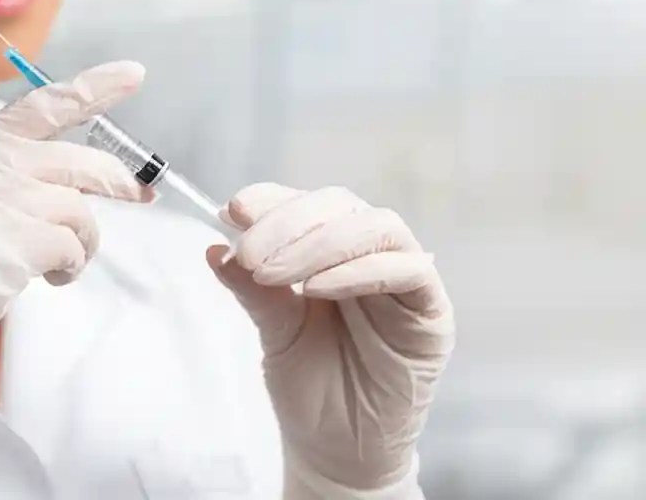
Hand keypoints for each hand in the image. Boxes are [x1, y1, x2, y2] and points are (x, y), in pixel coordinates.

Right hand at [0, 61, 153, 468]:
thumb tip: (72, 178)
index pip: (32, 108)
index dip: (90, 89)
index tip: (133, 73)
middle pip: (68, 159)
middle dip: (113, 178)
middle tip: (140, 195)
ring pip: (74, 208)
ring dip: (83, 241)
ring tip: (63, 265)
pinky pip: (66, 247)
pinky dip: (70, 266)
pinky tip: (50, 280)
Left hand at [208, 183, 453, 497]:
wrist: (337, 449)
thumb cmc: (310, 387)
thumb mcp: (273, 330)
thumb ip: (252, 288)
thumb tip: (216, 248)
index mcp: (329, 252)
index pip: (308, 204)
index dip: (273, 199)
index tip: (233, 210)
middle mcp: (369, 256)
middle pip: (341, 206)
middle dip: (289, 221)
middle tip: (249, 254)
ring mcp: (404, 280)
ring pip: (377, 228)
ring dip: (320, 242)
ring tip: (273, 273)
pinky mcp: (431, 311)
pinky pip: (408, 271)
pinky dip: (359, 270)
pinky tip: (318, 288)